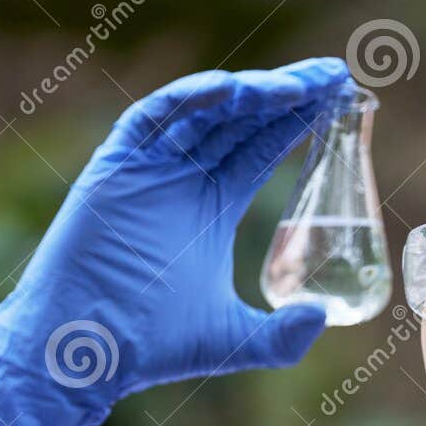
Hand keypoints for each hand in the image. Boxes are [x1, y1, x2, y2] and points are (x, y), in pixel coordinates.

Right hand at [0, 59, 353, 425]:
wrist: (86, 351)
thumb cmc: (151, 347)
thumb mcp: (234, 339)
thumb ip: (283, 335)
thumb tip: (322, 318)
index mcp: (212, 205)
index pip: (262, 148)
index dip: (298, 120)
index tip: (339, 97)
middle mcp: (183, 178)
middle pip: (242, 120)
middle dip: (288, 94)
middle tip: (334, 75)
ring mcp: (149, 168)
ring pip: (206, 111)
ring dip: (251, 92)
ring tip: (297, 85)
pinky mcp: (115, 167)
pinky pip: (153, 118)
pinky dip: (190, 99)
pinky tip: (233, 90)